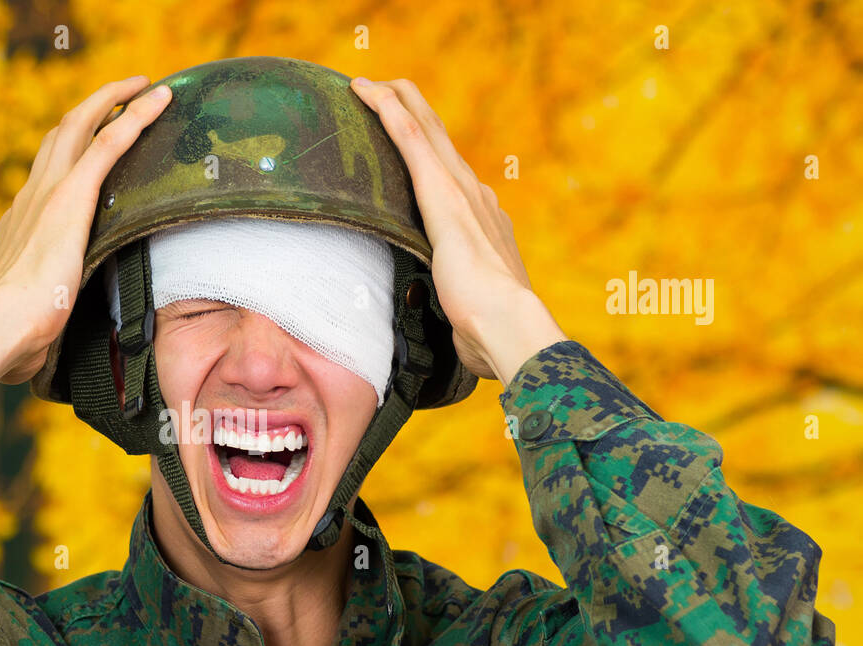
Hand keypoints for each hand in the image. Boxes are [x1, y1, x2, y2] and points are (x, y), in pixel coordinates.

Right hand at [0, 76, 172, 382]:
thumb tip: (53, 346)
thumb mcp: (34, 317)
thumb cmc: (12, 337)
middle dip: (91, 108)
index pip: (49, 176)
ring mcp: (49, 193)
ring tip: (144, 88)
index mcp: (21, 225)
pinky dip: (134, 116)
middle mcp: (30, 198)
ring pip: (81, 126)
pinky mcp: (72, 197)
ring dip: (114, 100)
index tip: (92, 144)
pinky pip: (109, 143)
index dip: (71, 154)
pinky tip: (158, 99)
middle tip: (123, 94)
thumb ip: (46, 315)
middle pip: (60, 136)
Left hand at [349, 77, 566, 385]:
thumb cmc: (489, 332)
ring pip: (423, 130)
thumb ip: (455, 303)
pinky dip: (390, 113)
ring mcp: (460, 191)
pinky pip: (411, 141)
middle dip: (410, 112)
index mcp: (481, 222)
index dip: (426, 154)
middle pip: (438, 140)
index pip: (448, 176)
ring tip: (367, 85)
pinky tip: (369, 93)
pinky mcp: (442, 194)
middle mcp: (476, 196)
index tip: (406, 141)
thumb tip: (449, 324)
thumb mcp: (466, 310)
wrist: (507, 326)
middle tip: (381, 93)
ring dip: (395, 102)